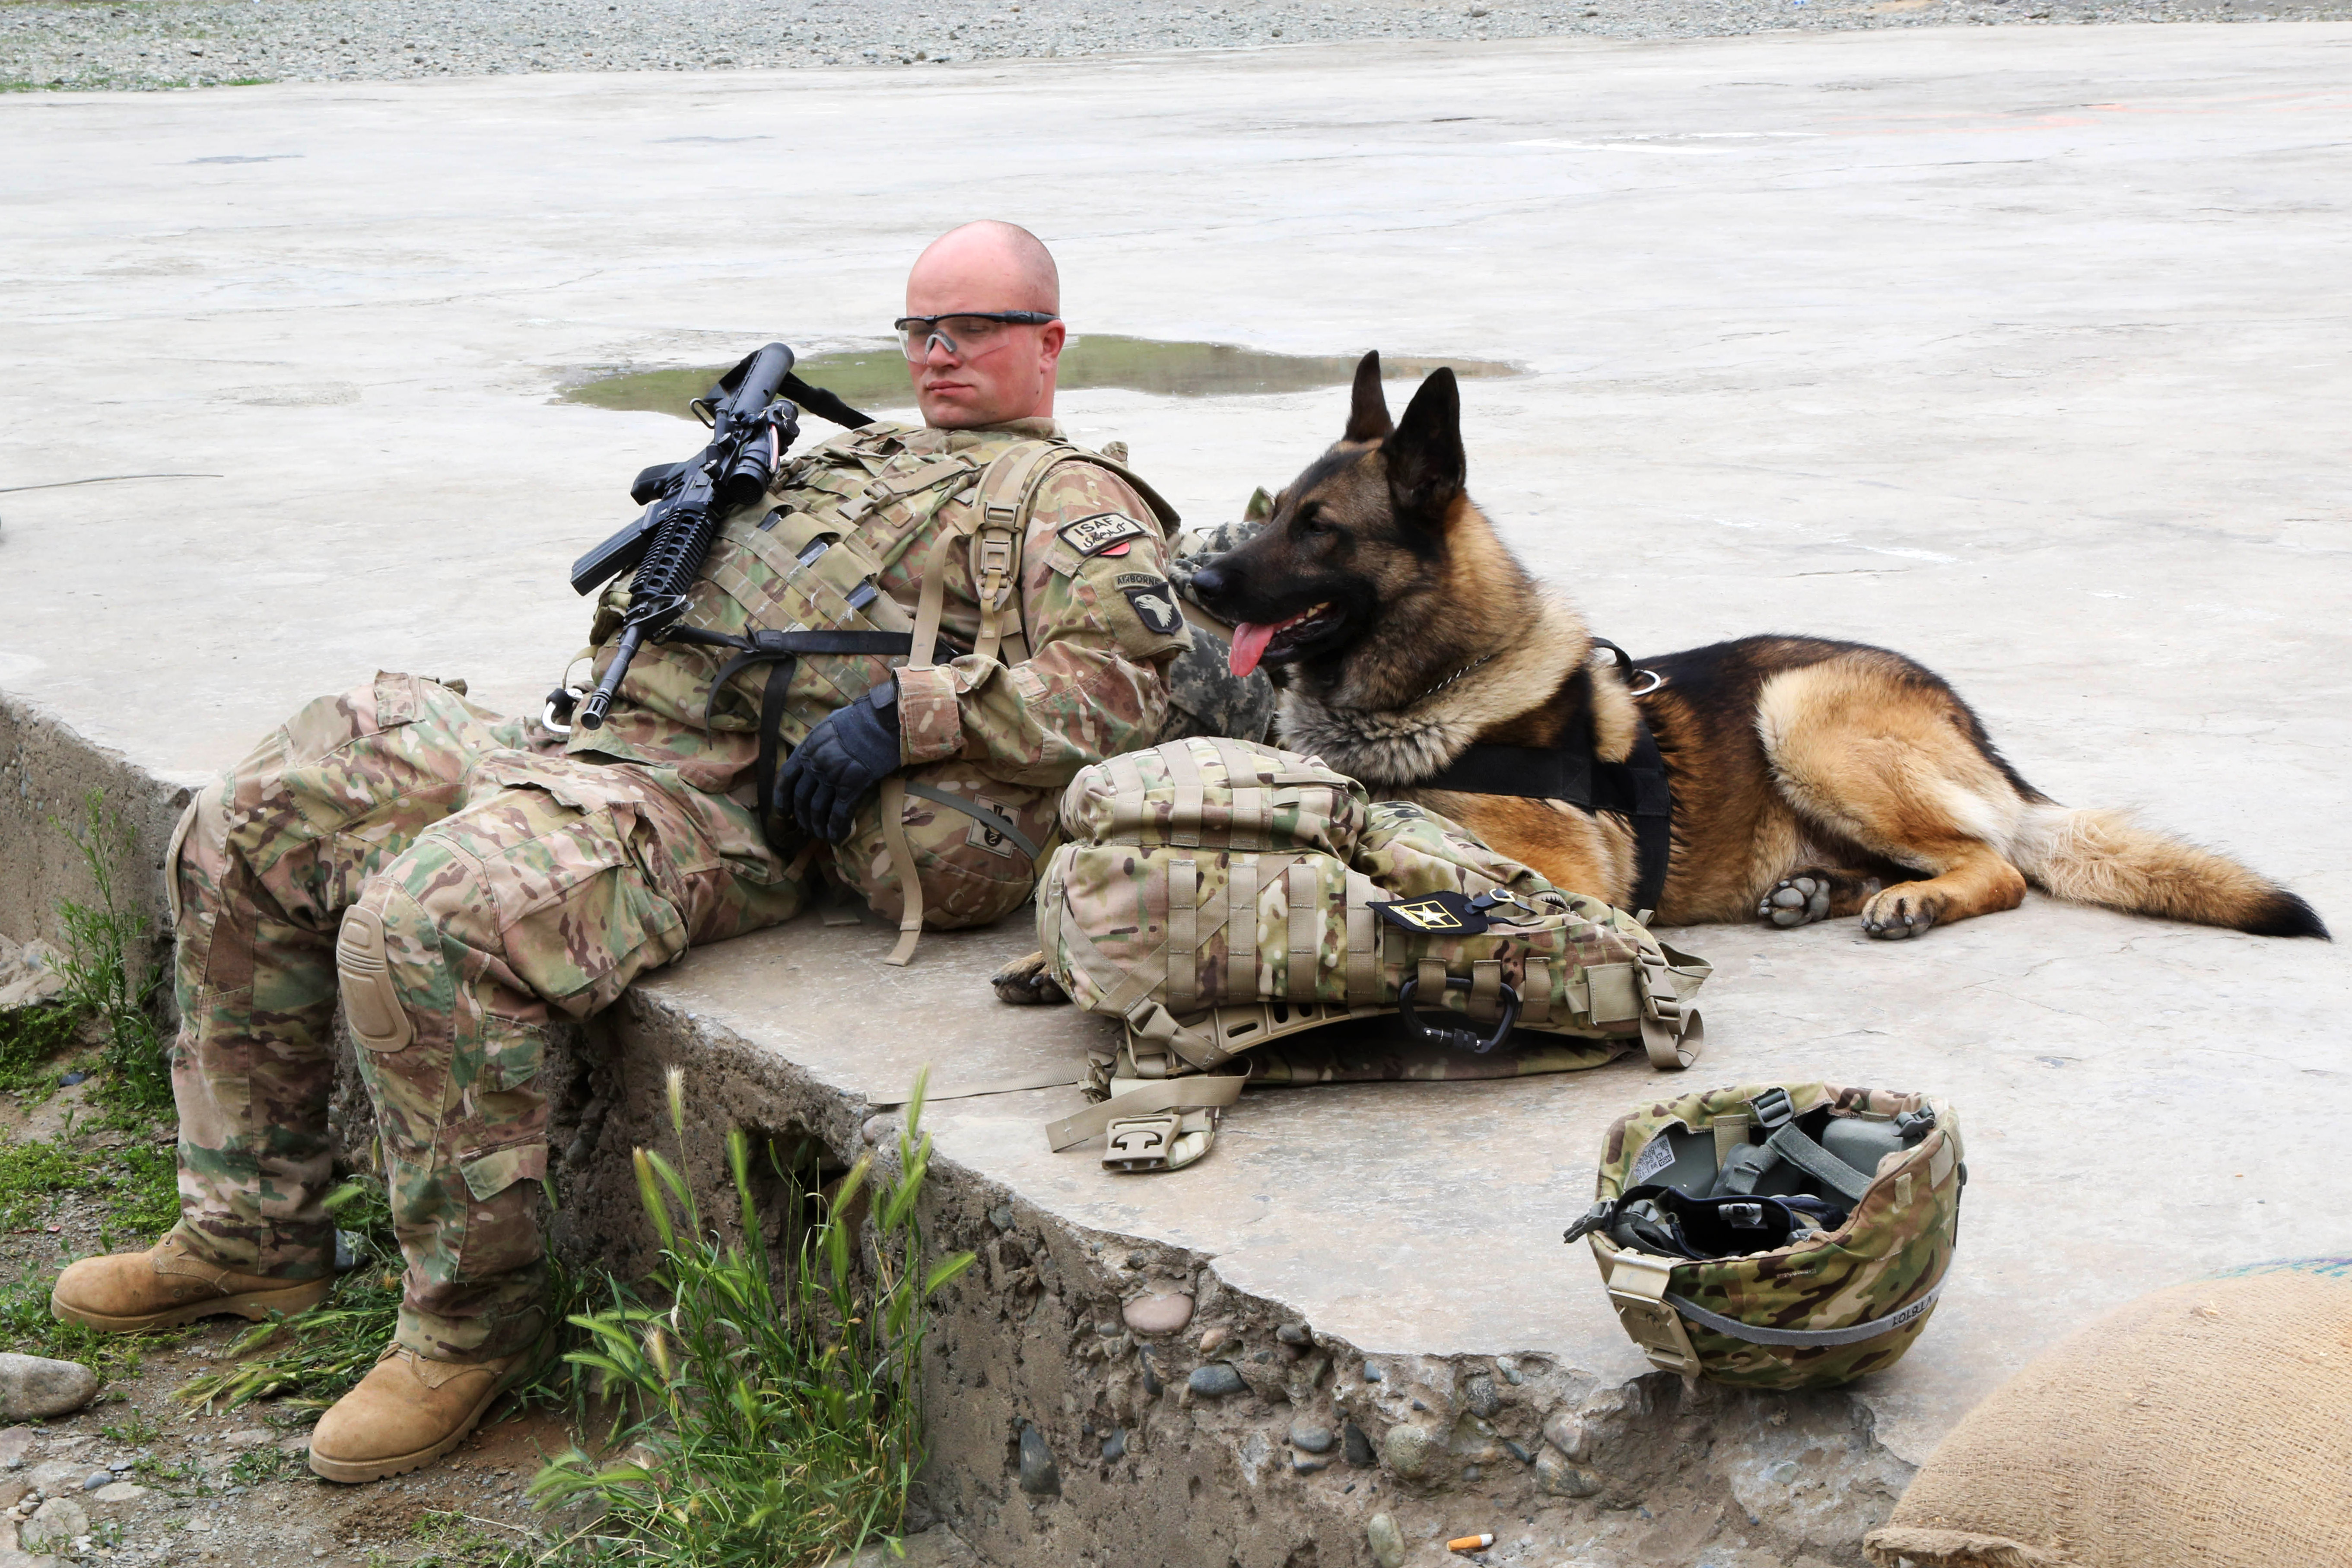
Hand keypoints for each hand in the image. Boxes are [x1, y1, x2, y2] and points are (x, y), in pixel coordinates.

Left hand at [778, 681, 902, 842]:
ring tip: (821, 834)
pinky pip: (839, 814)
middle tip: (807, 827)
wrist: (884, 720)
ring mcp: (833, 777)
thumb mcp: (831, 723)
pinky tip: (837, 838)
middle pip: (801, 798)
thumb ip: (821, 739)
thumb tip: (821, 746)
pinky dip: (836, 829)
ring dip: (818, 826)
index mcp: (807, 748)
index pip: (786, 778)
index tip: (784, 812)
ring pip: (818, 809)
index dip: (782, 799)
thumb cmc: (862, 718)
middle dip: (803, 817)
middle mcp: (816, 764)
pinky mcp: (852, 787)